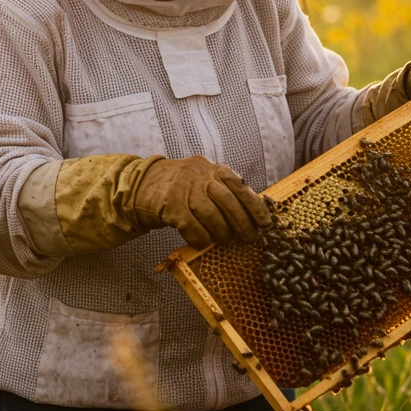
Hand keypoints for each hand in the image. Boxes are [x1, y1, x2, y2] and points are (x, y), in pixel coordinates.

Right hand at [131, 156, 271, 247]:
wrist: (144, 184)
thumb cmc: (183, 188)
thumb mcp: (206, 180)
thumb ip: (226, 192)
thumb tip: (253, 214)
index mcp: (213, 169)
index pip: (239, 186)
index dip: (255, 206)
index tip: (266, 224)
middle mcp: (199, 175)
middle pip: (227, 201)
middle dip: (242, 223)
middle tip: (249, 238)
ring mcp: (183, 190)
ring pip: (210, 215)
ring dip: (222, 232)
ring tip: (224, 239)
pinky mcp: (170, 206)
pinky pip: (191, 227)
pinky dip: (201, 238)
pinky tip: (204, 242)